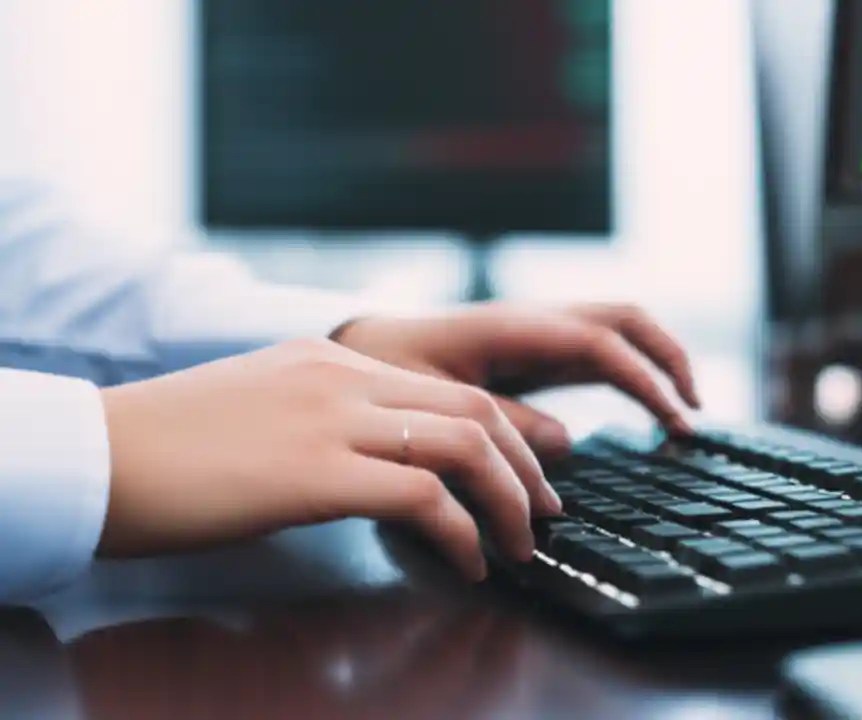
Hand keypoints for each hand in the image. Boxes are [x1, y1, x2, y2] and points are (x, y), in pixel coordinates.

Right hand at [99, 338, 560, 579]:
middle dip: (525, 469)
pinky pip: (422, 495)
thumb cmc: (172, 447)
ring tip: (517, 546)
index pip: (451, 389)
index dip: (506, 437)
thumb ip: (332, 419)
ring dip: (508, 502)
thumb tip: (386, 463)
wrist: (96, 453)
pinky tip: (465, 563)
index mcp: (335, 361)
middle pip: (477, 410)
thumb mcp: (268, 408)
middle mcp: (344, 376)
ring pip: (466, 444)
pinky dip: (461, 533)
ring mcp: (330, 418)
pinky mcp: (312, 471)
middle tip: (542, 515)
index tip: (525, 478)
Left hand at [333, 303, 701, 454]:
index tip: (674, 421)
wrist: (360, 346)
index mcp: (513, 326)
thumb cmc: (387, 369)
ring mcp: (541, 332)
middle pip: (626, 319)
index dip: (643, 379)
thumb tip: (568, 441)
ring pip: (620, 330)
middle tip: (693, 412)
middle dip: (669, 358)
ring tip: (681, 417)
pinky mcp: (538, 351)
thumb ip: (502, 423)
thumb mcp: (435, 404)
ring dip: (658, 363)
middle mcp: (536, 320)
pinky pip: (600, 353)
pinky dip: (633, 376)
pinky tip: (645, 409)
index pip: (599, 342)